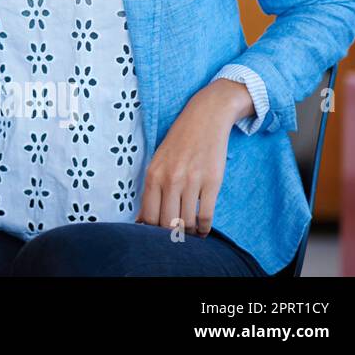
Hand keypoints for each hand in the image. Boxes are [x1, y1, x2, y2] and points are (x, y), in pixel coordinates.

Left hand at [134, 81, 248, 236]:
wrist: (204, 118)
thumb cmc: (179, 143)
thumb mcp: (157, 162)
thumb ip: (151, 189)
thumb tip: (143, 220)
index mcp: (153, 175)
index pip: (148, 216)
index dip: (152, 232)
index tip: (157, 236)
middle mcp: (170, 180)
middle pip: (166, 223)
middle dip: (170, 235)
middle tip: (175, 237)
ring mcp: (192, 181)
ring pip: (186, 222)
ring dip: (189, 233)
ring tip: (190, 233)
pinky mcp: (212, 182)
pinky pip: (206, 215)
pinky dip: (205, 228)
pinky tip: (203, 230)